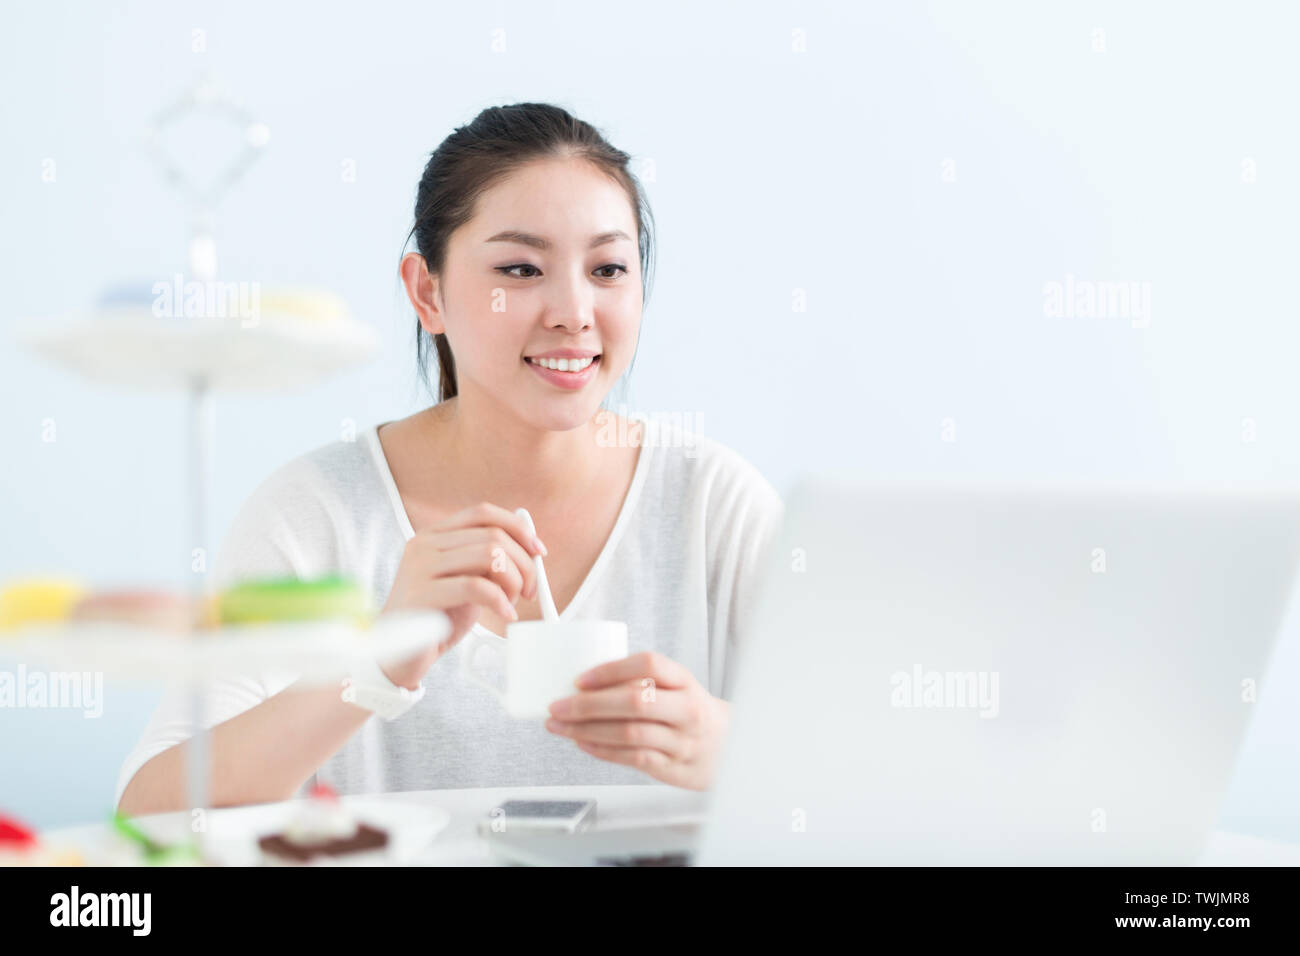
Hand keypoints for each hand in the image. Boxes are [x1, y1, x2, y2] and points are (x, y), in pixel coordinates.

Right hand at [378, 502, 545, 688]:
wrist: (398, 655)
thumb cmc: (437, 616)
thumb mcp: (466, 580)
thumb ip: (488, 561)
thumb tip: (530, 546)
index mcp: (435, 535)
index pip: (483, 513)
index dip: (518, 529)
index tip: (539, 552)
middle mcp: (424, 544)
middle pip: (493, 536)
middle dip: (524, 564)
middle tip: (529, 591)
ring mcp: (420, 566)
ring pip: (490, 556)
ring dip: (514, 582)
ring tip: (510, 604)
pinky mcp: (422, 594)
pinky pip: (477, 587)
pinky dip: (501, 602)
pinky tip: (505, 616)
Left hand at [544, 651, 731, 790]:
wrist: (727, 747)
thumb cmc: (688, 711)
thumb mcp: (675, 687)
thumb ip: (640, 682)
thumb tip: (584, 682)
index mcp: (684, 681)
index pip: (649, 665)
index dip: (611, 670)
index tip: (580, 678)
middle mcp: (686, 709)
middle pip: (634, 702)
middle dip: (589, 705)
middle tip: (558, 706)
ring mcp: (681, 741)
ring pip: (629, 734)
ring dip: (587, 730)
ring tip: (561, 726)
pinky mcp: (672, 767)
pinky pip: (632, 758)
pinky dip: (602, 750)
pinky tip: (583, 743)